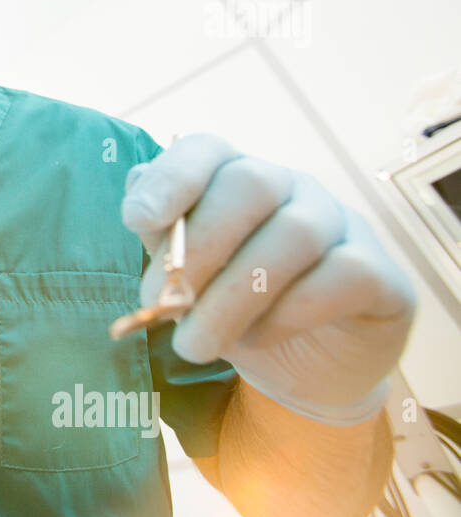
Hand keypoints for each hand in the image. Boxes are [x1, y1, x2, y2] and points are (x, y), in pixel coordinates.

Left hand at [121, 133, 415, 424]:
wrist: (305, 366)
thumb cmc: (234, 308)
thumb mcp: (188, 279)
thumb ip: (165, 244)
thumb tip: (139, 208)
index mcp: (235, 180)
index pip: (206, 150)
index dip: (171, 179)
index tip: (136, 219)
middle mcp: (292, 189)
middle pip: (250, 184)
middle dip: (198, 249)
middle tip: (167, 310)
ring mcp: (342, 225)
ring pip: (294, 234)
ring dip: (233, 297)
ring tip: (196, 344)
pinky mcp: (380, 274)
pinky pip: (342, 275)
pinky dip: (289, 311)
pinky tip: (258, 338)